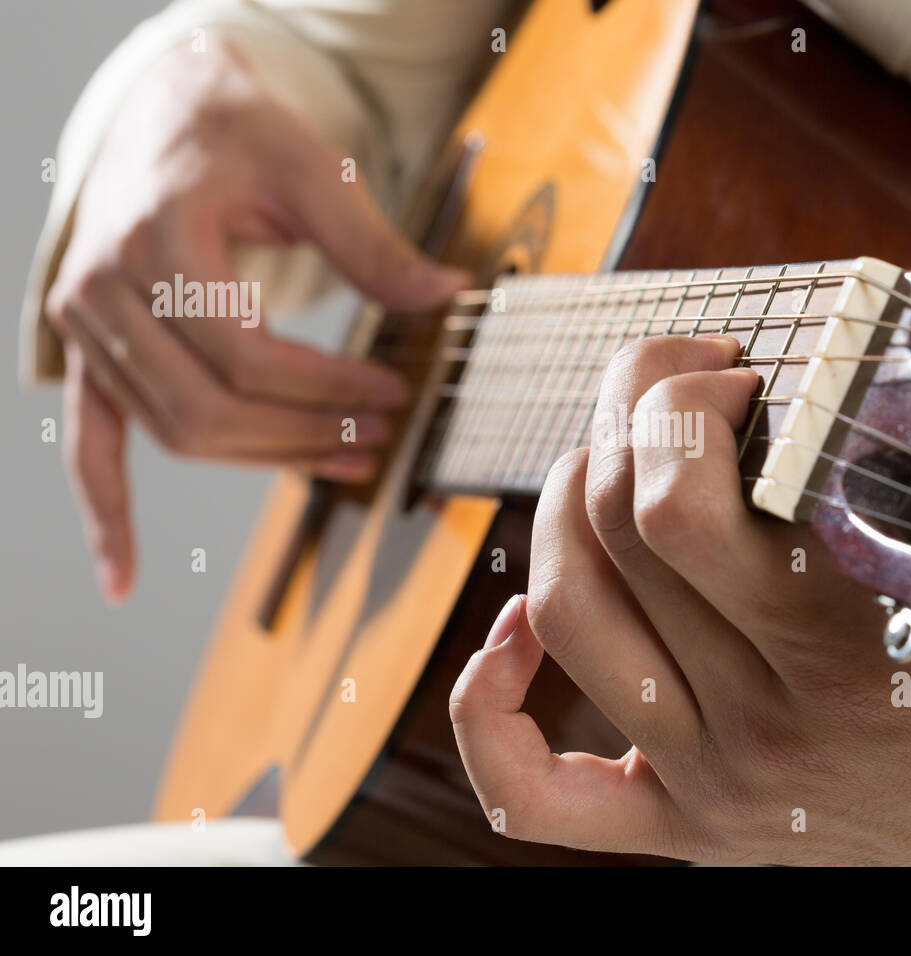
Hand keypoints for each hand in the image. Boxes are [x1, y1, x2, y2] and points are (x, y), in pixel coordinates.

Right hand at [45, 38, 464, 601]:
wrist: (161, 110)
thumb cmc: (235, 132)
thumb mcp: (309, 168)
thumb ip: (372, 243)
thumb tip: (450, 299)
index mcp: (154, 241)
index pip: (245, 354)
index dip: (327, 387)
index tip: (397, 391)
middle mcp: (101, 291)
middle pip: (205, 408)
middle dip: (302, 434)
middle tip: (381, 435)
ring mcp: (84, 328)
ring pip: (172, 432)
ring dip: (260, 463)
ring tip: (345, 461)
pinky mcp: (87, 352)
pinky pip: (87, 445)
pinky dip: (104, 512)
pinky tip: (120, 577)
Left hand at [450, 335, 910, 864]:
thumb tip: (838, 352)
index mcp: (841, 647)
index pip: (675, 494)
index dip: (680, 397)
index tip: (738, 376)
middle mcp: (759, 722)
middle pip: (609, 525)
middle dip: (625, 411)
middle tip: (681, 384)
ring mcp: (710, 782)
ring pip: (564, 614)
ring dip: (565, 502)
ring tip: (615, 460)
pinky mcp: (686, 831)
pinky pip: (532, 794)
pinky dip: (489, 705)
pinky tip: (514, 632)